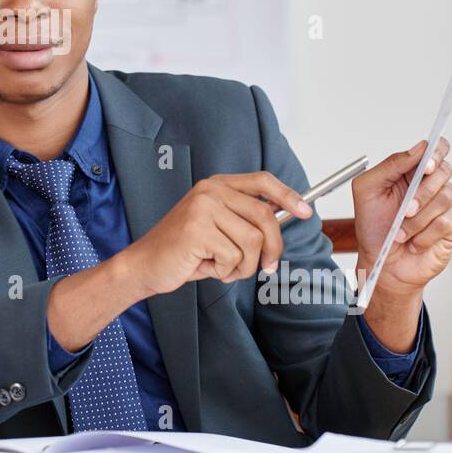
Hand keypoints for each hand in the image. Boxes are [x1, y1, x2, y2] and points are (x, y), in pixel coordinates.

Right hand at [120, 172, 312, 297]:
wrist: (145, 265)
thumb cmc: (184, 250)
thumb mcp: (218, 228)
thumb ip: (245, 219)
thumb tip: (287, 217)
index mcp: (216, 185)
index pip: (262, 181)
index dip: (288, 195)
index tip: (307, 211)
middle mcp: (210, 191)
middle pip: (265, 216)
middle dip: (273, 248)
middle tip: (268, 267)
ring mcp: (202, 208)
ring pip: (253, 241)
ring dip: (245, 266)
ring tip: (224, 267)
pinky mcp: (197, 230)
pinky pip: (234, 257)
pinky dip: (226, 271)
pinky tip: (207, 267)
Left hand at [352, 137, 451, 297]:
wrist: (381, 262)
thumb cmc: (373, 226)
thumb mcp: (368, 189)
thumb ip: (391, 165)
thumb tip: (419, 148)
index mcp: (412, 171)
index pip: (436, 148)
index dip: (436, 152)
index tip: (426, 165)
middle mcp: (433, 184)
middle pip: (444, 171)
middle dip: (422, 192)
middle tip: (405, 210)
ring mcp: (445, 204)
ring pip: (445, 197)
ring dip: (418, 219)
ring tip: (402, 232)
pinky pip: (447, 221)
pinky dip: (425, 234)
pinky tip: (414, 242)